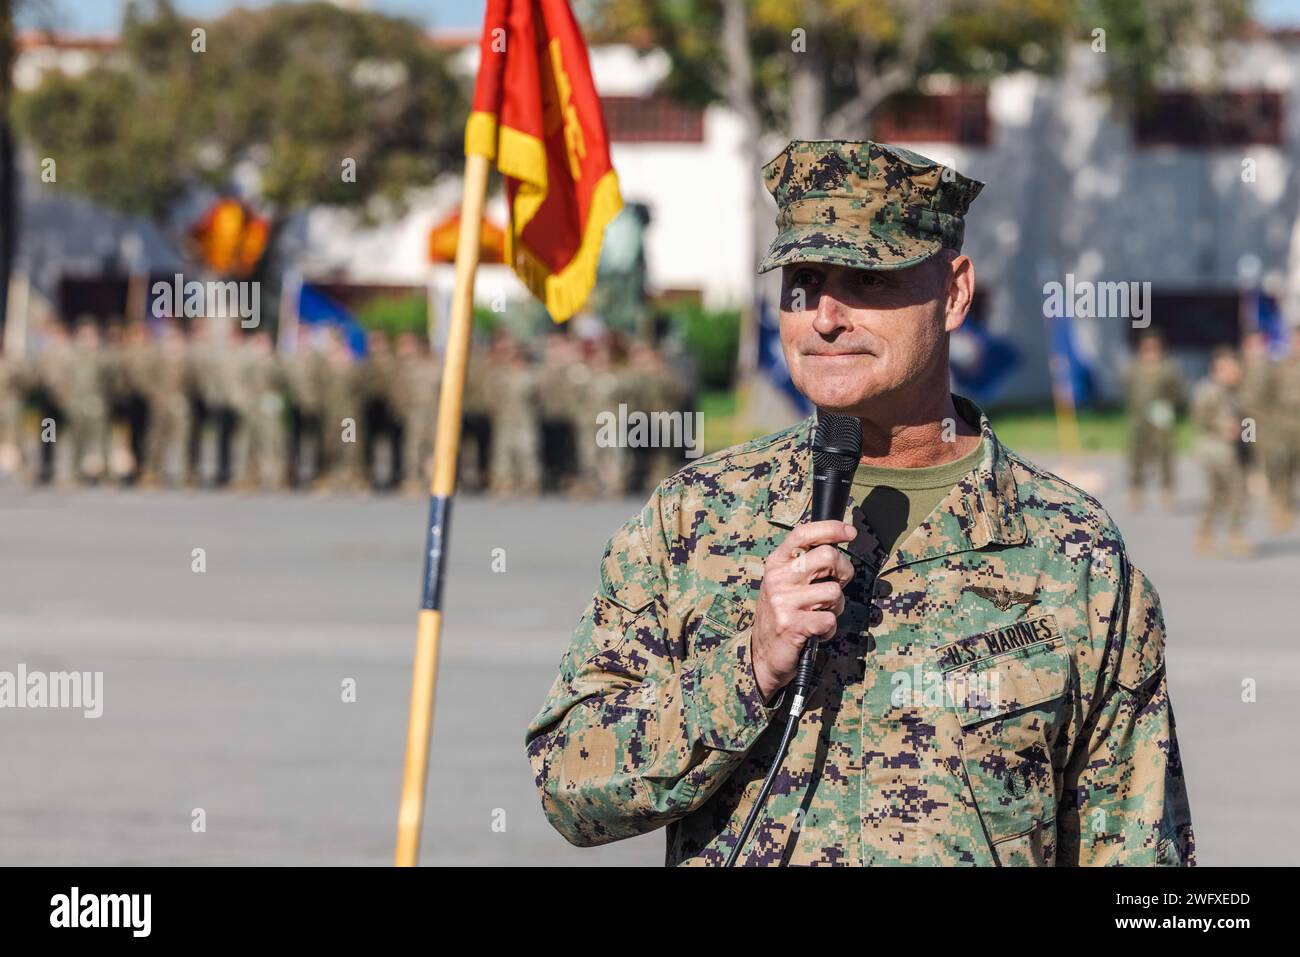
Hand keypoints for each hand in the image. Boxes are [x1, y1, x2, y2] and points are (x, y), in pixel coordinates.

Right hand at [750, 520, 856, 701]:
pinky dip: (829, 629)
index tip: (850, 533)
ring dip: (836, 607)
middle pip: (828, 556)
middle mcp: (778, 578)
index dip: (831, 529)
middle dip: (845, 571)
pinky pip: (830, 620)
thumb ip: (806, 564)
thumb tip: (838, 547)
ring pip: (835, 592)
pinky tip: (815, 632)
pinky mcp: (792, 624)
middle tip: (839, 583)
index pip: (804, 534)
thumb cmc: (783, 614)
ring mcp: (783, 601)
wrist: (762, 654)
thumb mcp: (786, 583)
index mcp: (777, 563)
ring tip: (820, 614)